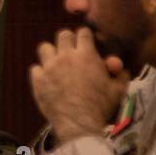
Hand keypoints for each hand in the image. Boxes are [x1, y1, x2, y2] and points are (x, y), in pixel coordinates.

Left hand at [29, 28, 128, 143]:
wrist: (78, 122)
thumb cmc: (101, 105)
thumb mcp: (118, 88)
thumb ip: (119, 72)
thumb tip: (117, 65)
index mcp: (86, 54)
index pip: (83, 32)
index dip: (86, 36)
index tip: (88, 43)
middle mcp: (65, 56)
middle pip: (63, 35)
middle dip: (69, 40)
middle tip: (72, 51)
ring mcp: (49, 67)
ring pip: (44, 47)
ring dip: (51, 53)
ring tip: (57, 62)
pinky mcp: (37, 80)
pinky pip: (35, 68)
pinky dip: (41, 72)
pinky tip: (47, 80)